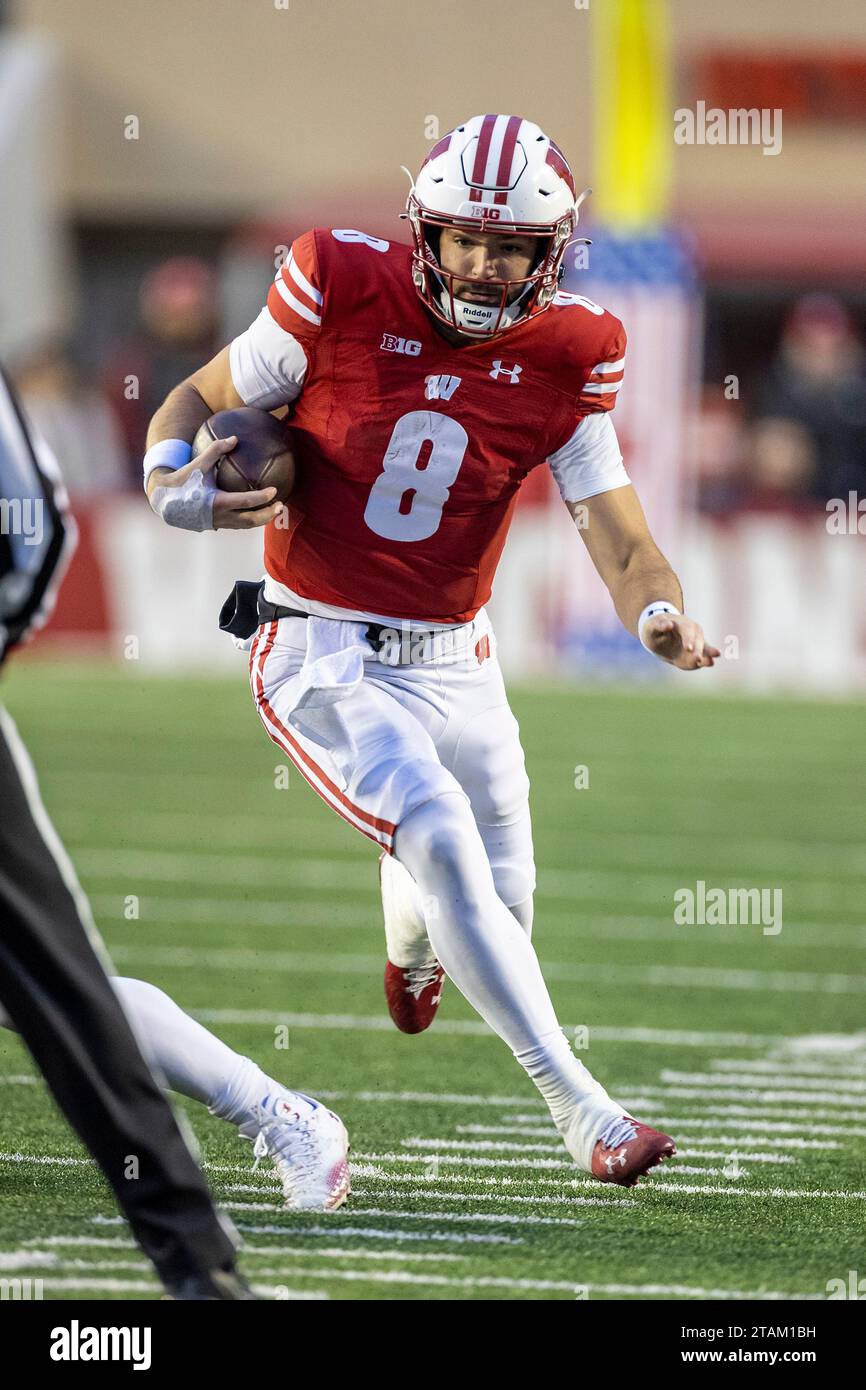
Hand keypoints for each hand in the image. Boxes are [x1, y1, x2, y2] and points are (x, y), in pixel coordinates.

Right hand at [150, 435, 284, 530]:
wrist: (165, 501)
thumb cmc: (183, 480)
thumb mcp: (199, 463)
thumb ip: (217, 450)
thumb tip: (235, 438)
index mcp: (217, 502)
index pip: (246, 501)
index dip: (263, 497)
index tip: (275, 491)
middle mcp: (220, 516)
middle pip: (251, 520)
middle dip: (268, 514)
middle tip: (281, 505)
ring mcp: (218, 524)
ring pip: (245, 525)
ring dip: (261, 519)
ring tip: (274, 510)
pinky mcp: (216, 526)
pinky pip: (237, 524)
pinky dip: (249, 520)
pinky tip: (258, 512)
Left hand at [641, 613, 719, 669]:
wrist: (659, 636)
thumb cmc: (654, 630)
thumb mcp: (652, 626)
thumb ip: (659, 625)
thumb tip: (669, 625)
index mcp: (681, 623)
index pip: (687, 629)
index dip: (688, 639)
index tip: (688, 648)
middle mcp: (692, 631)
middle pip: (697, 639)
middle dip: (698, 649)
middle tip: (697, 659)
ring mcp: (696, 642)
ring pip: (704, 647)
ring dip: (707, 654)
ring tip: (711, 661)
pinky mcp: (696, 652)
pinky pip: (703, 656)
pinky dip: (706, 660)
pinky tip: (711, 663)